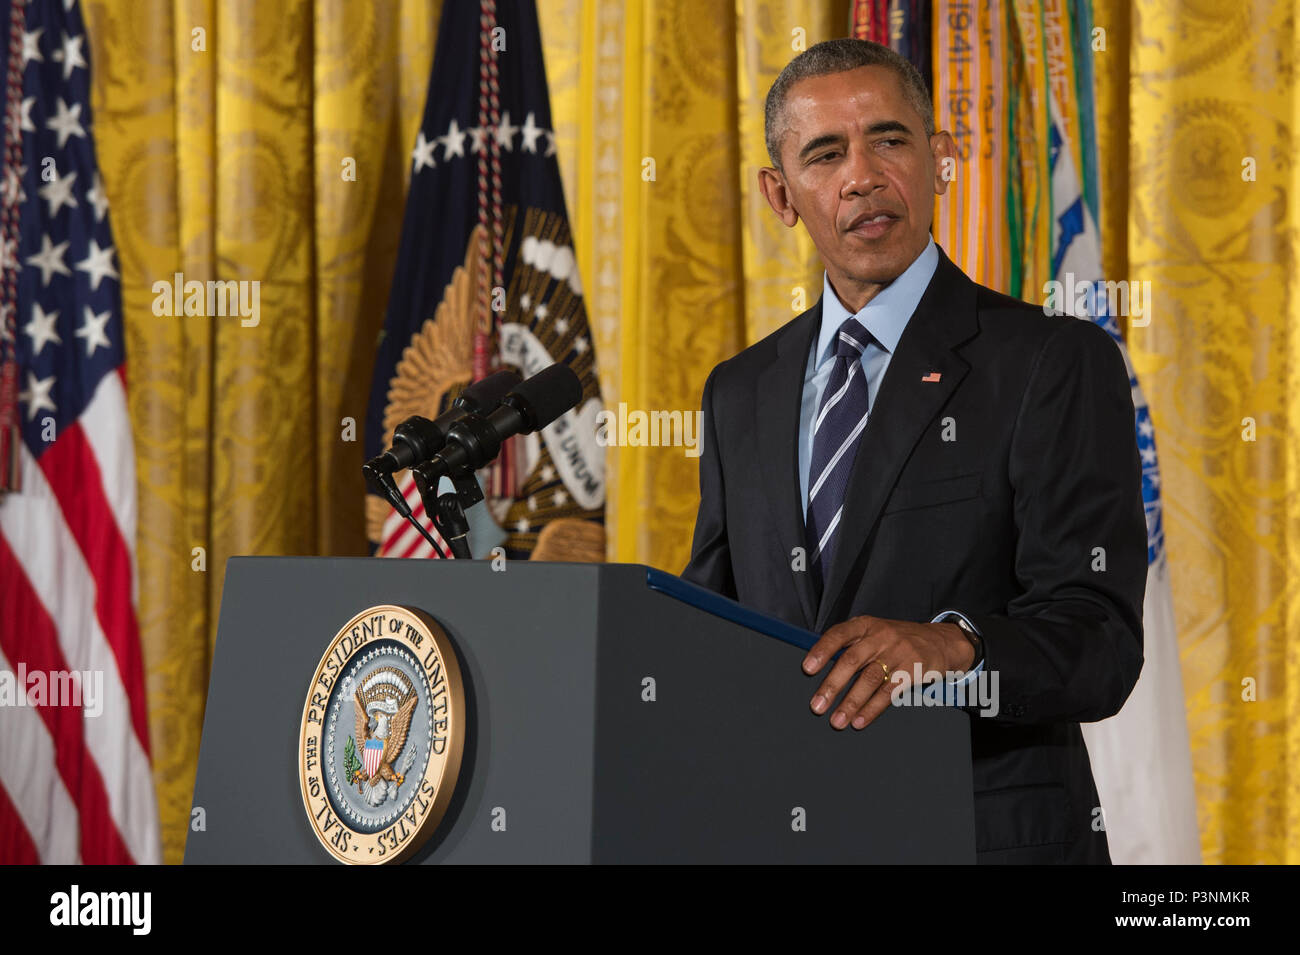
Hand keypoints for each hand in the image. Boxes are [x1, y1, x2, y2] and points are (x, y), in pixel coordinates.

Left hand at [802, 615, 973, 729]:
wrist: (940, 641)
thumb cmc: (897, 641)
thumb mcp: (873, 634)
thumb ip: (850, 648)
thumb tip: (819, 673)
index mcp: (865, 626)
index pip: (839, 634)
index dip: (822, 651)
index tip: (807, 669)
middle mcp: (880, 636)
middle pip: (852, 660)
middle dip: (832, 685)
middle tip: (817, 706)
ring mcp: (898, 652)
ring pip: (870, 679)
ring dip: (851, 703)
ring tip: (837, 721)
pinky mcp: (913, 670)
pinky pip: (889, 692)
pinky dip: (872, 708)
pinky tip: (860, 720)